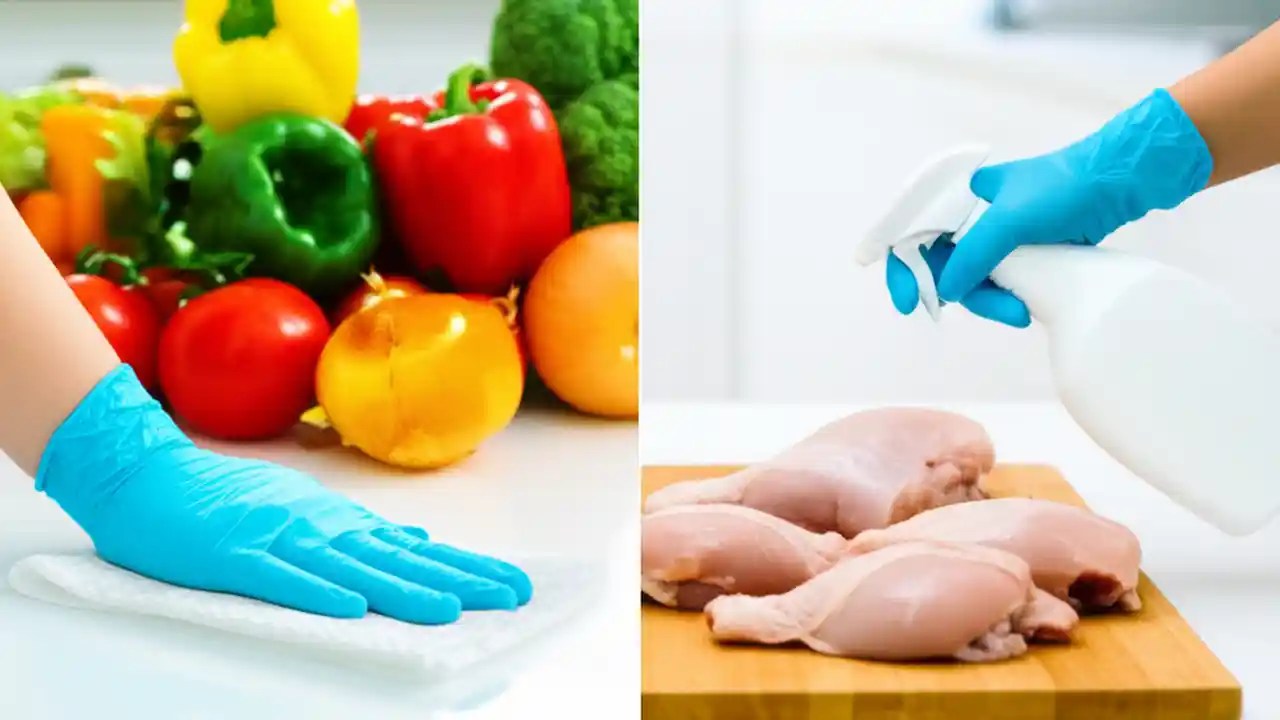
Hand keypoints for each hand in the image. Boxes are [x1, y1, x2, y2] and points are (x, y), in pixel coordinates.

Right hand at [35, 364, 530, 623]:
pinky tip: (348, 609)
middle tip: (511, 596)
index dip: (466, 567)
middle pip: (399, 558)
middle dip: (457, 579)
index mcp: (340, 522)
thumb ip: (363, 531)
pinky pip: (278, 577)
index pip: (416, 549)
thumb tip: (420, 538)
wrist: (150, 476)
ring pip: (350, 567)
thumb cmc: (228, 501)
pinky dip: (313, 592)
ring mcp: (279, 537)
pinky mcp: (235, 555)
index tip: (515, 584)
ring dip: (399, 589)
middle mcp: (322, 527)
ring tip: (447, 610)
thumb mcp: (308, 511)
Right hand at [886, 88, 1212, 326]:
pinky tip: (1026, 307)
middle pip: (945, 268)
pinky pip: (998, 285)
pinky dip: (1007, 299)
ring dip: (992, 303)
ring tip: (1021, 313)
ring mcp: (998, 238)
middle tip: (1000, 312)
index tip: (908, 303)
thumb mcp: (1010, 221)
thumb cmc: (1062, 189)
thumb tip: (946, 290)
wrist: (1118, 184)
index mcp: (959, 199)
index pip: (915, 236)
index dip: (905, 271)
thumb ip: (973, 255)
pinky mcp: (1023, 255)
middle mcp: (972, 218)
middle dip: (966, 295)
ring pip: (973, 282)